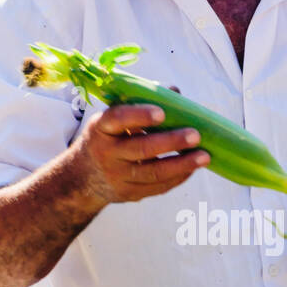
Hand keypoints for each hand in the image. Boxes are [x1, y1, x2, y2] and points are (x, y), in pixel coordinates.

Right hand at [74, 102, 209, 205]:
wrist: (83, 177)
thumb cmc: (107, 137)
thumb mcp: (112, 119)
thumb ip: (140, 103)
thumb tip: (174, 92)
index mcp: (100, 128)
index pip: (117, 119)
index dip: (138, 115)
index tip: (161, 113)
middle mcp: (106, 154)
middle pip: (141, 149)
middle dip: (171, 142)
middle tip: (195, 135)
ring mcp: (117, 177)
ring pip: (153, 173)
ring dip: (182, 164)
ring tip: (204, 157)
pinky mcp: (128, 194)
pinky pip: (156, 187)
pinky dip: (177, 178)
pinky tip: (193, 168)